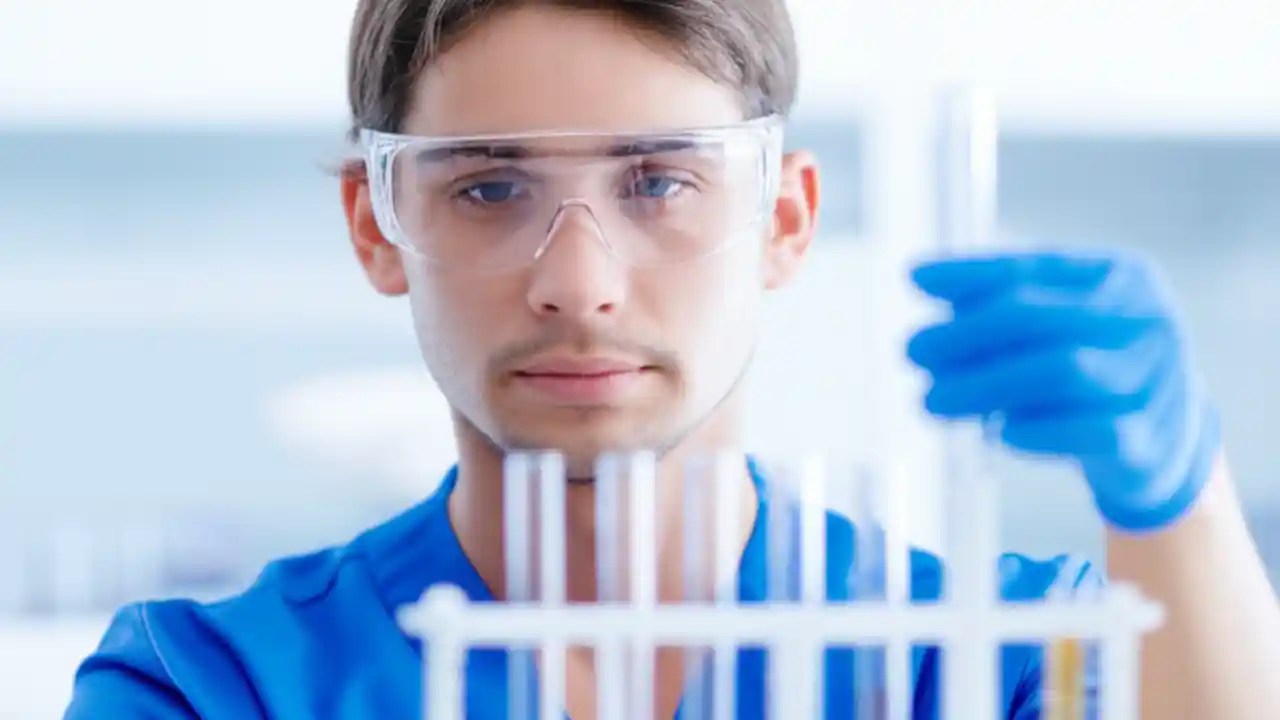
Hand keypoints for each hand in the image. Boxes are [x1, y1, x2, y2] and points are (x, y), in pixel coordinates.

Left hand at [905, 250, 1220, 532]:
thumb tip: (920, 279)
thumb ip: (999, 299)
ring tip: (931, 399)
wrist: (1166, 441)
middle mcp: (1148, 321)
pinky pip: (1090, 431)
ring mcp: (1156, 380)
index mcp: (1123, 278)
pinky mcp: (1149, 440)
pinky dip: (1035, 429)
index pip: (1037, 268)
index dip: (972, 273)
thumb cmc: (1094, 364)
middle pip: (1042, 320)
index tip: (913, 280)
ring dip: (985, 385)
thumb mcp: (1058, 322)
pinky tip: (994, 432)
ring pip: (1065, 371)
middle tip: (912, 352)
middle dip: (967, 336)